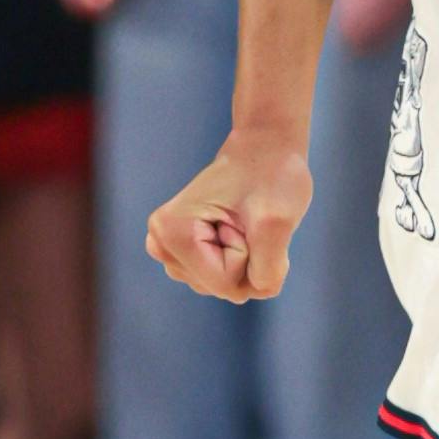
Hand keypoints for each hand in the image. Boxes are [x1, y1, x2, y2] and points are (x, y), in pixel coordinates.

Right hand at [146, 128, 314, 299]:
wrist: (264, 148)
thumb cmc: (270, 175)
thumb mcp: (278, 220)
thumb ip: (269, 268)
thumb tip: (261, 289)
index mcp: (172, 232)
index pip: (224, 284)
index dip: (250, 256)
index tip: (247, 219)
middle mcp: (161, 243)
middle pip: (219, 288)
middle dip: (247, 261)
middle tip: (248, 219)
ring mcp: (168, 249)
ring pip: (220, 286)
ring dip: (245, 261)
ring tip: (244, 222)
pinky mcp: (181, 251)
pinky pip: (219, 279)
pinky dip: (239, 261)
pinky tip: (238, 231)